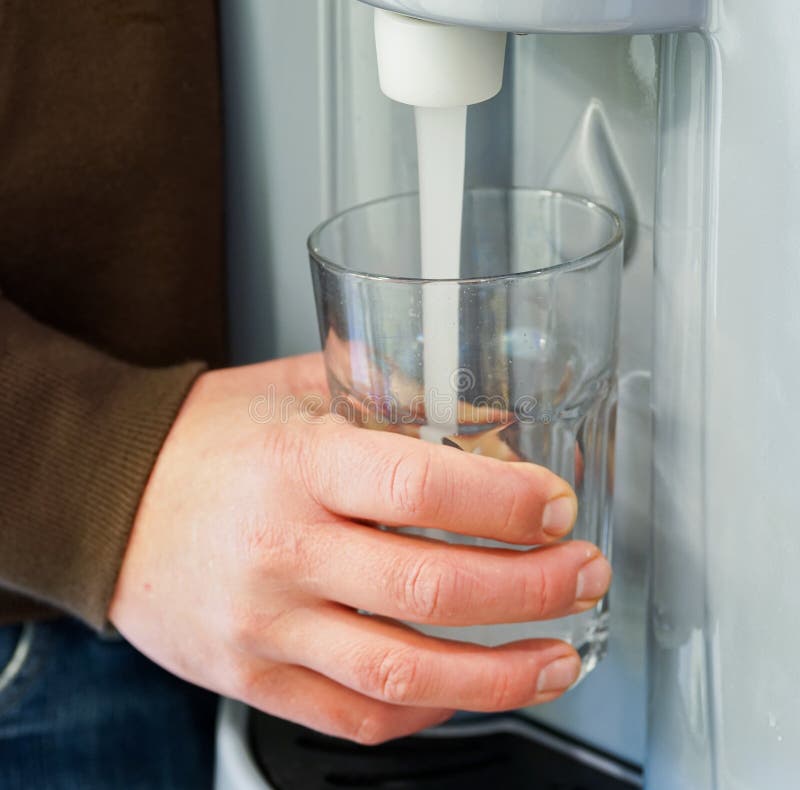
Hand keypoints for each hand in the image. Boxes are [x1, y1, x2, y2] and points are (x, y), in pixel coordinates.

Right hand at [109, 353, 610, 743]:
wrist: (109, 502)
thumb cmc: (205, 441)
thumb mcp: (290, 388)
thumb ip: (384, 389)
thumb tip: (481, 413)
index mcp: (296, 463)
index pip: (419, 483)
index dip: (505, 499)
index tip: (555, 505)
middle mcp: (282, 550)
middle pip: (430, 585)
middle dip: (533, 587)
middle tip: (584, 574)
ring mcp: (266, 626)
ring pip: (404, 669)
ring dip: (502, 673)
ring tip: (559, 657)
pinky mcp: (254, 677)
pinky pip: (357, 714)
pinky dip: (429, 707)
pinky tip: (467, 688)